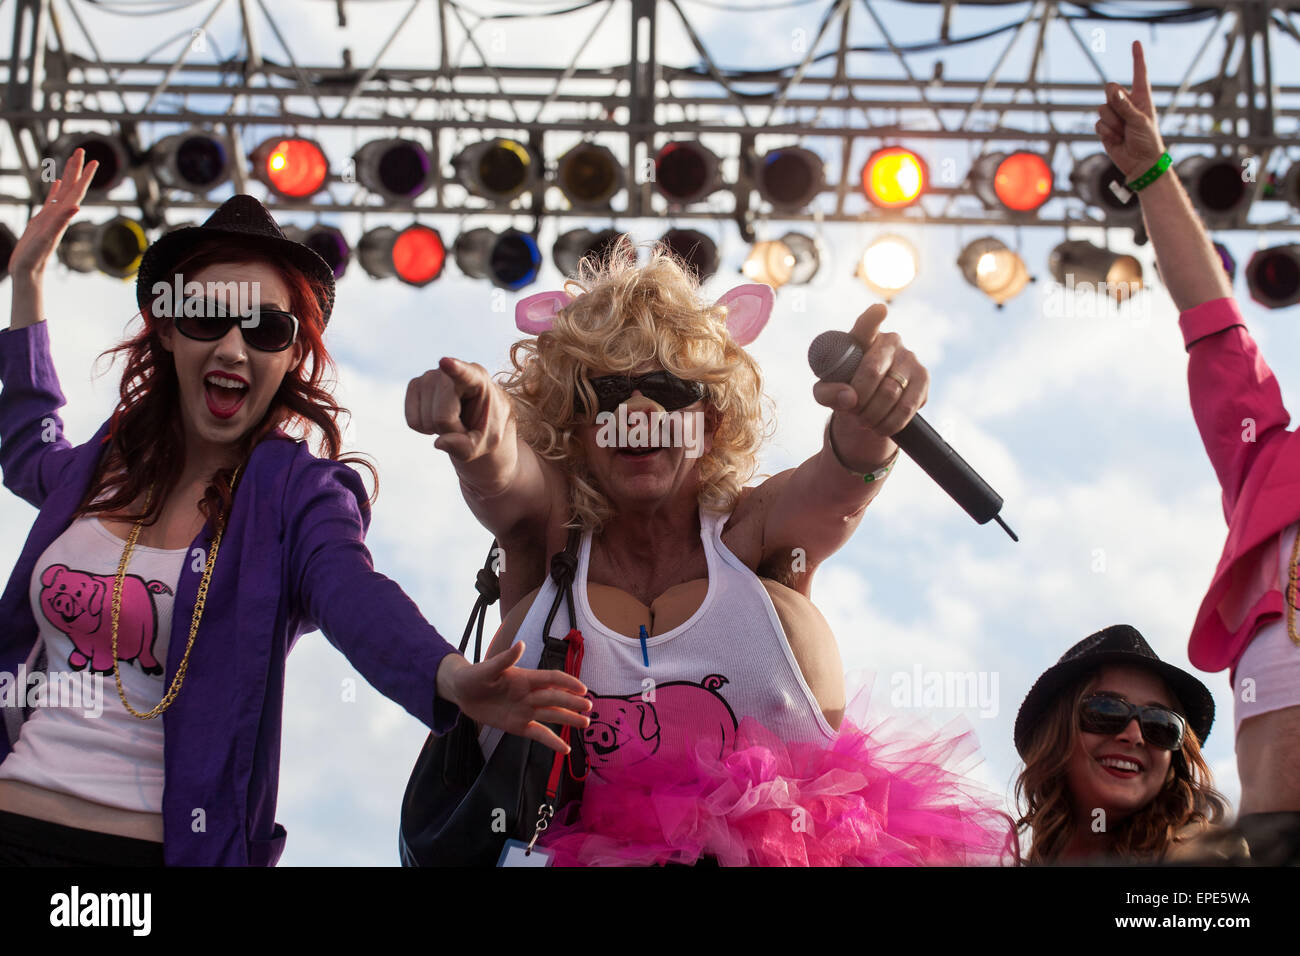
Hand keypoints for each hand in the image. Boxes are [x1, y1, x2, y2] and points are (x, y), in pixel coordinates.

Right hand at [7, 148, 98, 281]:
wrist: (27, 270)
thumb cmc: (35, 256)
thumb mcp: (48, 237)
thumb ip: (61, 221)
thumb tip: (76, 207)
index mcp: (62, 215)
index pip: (77, 191)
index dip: (85, 176)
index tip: (94, 161)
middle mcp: (59, 214)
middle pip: (71, 186)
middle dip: (77, 168)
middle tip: (82, 150)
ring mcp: (51, 216)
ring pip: (62, 190)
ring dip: (68, 176)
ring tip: (72, 161)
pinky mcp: (42, 220)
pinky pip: (51, 201)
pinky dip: (55, 190)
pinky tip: (57, 183)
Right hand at [405, 356, 514, 460]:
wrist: (476, 418)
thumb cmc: (485, 426)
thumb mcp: (486, 443)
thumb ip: (467, 447)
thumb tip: (439, 443)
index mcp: (477, 378)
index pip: (463, 373)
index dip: (453, 368)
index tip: (445, 362)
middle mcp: (449, 372)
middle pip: (442, 416)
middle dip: (452, 431)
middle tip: (465, 425)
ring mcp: (429, 376)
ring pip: (425, 421)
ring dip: (438, 430)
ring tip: (453, 419)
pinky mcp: (415, 385)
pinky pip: (413, 422)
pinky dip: (424, 428)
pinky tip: (436, 418)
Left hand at [436, 643, 590, 753]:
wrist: (461, 692)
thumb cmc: (474, 676)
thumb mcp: (486, 669)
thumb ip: (504, 659)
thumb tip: (521, 645)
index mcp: (525, 678)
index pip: (551, 679)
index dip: (567, 682)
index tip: (582, 689)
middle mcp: (529, 694)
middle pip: (555, 698)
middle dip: (572, 702)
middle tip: (588, 707)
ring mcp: (525, 711)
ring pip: (551, 715)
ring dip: (568, 719)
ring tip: (585, 724)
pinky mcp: (518, 725)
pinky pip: (538, 734)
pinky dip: (552, 741)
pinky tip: (565, 749)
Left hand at [811, 303, 928, 469]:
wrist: (867, 405)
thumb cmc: (843, 389)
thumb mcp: (824, 392)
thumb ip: (827, 393)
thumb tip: (850, 398)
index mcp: (862, 337)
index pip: (867, 324)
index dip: (873, 318)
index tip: (880, 310)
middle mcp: (889, 341)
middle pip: (872, 371)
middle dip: (859, 399)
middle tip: (852, 413)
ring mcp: (910, 357)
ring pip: (890, 392)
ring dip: (873, 414)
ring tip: (864, 421)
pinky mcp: (923, 377)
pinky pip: (907, 406)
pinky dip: (890, 423)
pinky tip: (881, 427)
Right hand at [1097, 40, 1166, 180]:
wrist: (1141, 163)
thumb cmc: (1148, 140)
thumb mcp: (1140, 120)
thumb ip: (1125, 105)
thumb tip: (1112, 90)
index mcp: (1141, 97)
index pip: (1139, 73)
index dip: (1137, 58)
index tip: (1135, 42)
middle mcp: (1127, 103)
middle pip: (1111, 89)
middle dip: (1114, 102)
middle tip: (1125, 117)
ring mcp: (1115, 115)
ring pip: (1102, 108)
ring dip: (1112, 122)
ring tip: (1124, 133)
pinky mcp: (1105, 128)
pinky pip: (1098, 124)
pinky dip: (1106, 132)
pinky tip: (1116, 139)